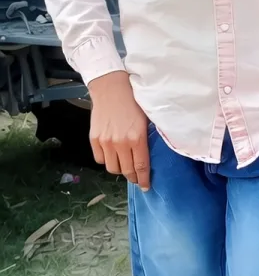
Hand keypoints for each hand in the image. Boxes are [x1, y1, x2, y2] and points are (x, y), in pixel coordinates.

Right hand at [89, 71, 150, 189]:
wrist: (111, 88)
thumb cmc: (132, 101)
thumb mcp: (146, 119)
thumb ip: (146, 139)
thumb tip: (148, 158)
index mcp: (137, 138)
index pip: (141, 167)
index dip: (144, 179)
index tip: (146, 186)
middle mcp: (121, 143)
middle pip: (127, 171)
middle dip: (133, 177)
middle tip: (137, 178)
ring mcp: (106, 142)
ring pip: (112, 168)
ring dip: (120, 169)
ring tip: (124, 165)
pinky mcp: (94, 139)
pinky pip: (100, 159)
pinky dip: (107, 160)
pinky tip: (112, 155)